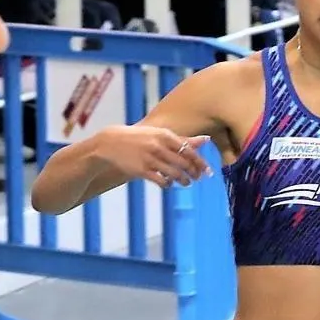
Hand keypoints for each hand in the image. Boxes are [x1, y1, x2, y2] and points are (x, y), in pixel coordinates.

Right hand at [95, 126, 212, 188]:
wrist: (111, 143)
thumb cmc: (140, 138)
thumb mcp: (161, 135)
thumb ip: (183, 139)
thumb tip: (206, 139)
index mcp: (165, 135)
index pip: (189, 150)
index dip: (200, 163)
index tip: (208, 171)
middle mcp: (158, 146)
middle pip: (184, 163)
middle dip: (194, 173)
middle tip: (197, 178)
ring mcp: (150, 159)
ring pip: (174, 174)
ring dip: (183, 181)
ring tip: (186, 183)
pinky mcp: (141, 170)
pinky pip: (160, 181)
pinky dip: (168, 184)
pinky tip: (169, 184)